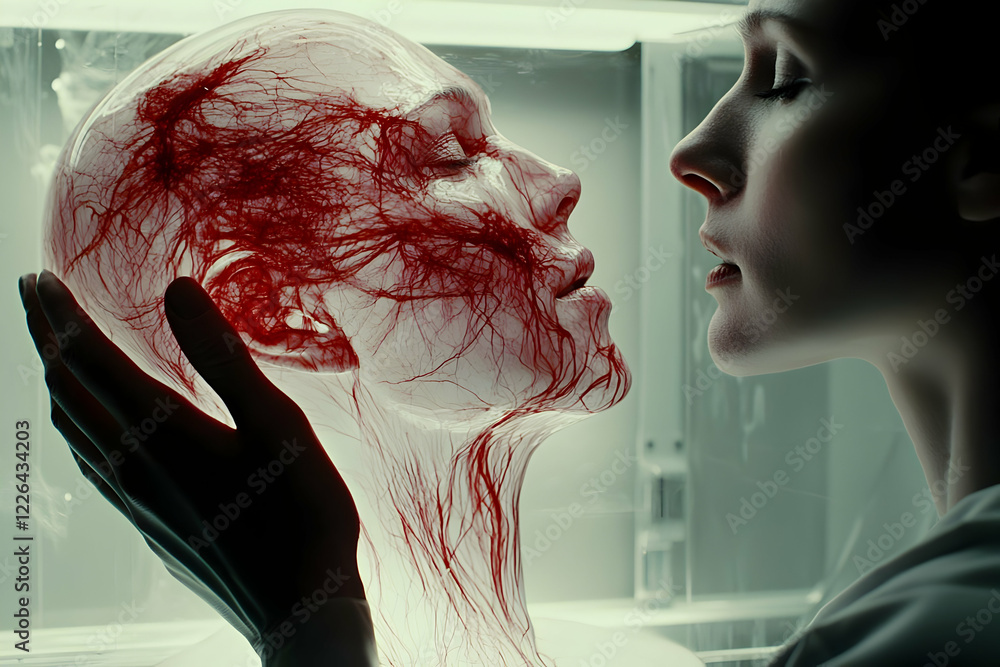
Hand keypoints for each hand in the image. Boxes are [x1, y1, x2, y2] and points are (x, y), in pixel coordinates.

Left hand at [19, 270, 375, 664]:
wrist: (297, 610)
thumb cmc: (300, 515)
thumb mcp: (279, 424)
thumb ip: (223, 357)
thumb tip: (175, 289)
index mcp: (163, 432)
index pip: (90, 360)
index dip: (60, 315)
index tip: (36, 277)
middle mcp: (133, 466)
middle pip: (67, 390)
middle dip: (44, 338)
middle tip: (30, 295)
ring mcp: (134, 502)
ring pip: (70, 430)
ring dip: (54, 381)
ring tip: (53, 350)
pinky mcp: (145, 526)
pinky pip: (87, 464)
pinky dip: (73, 426)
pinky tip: (87, 429)